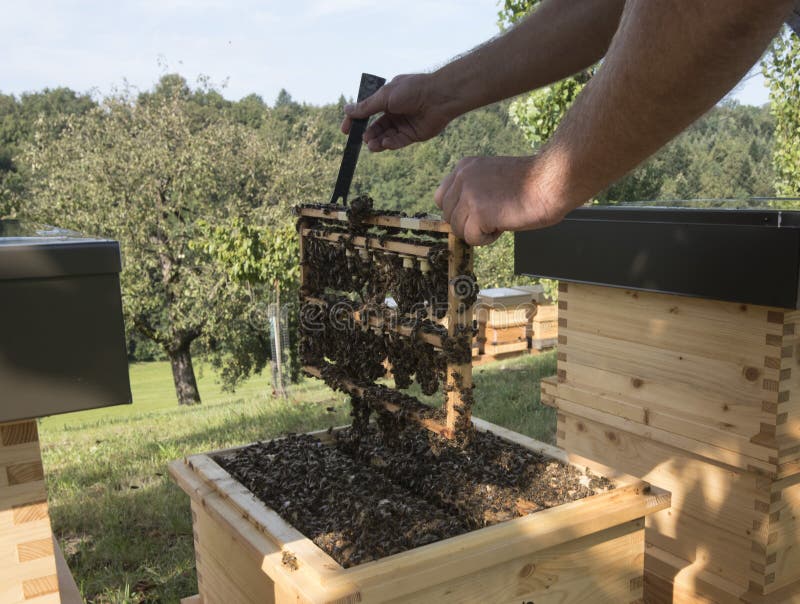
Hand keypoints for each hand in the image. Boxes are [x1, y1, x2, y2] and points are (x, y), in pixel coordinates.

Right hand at [341, 74, 455, 151]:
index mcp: (387, 99)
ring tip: (371, 144)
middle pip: (375, 127)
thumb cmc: (412, 91)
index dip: (355, 121)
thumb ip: (366, 107)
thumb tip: (347, 110)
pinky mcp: (413, 134)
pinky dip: (390, 143)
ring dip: (377, 141)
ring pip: (385, 136)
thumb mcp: (384, 97)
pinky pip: (398, 142)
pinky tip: (386, 143)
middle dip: (367, 134)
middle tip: (362, 139)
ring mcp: (403, 124)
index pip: (366, 111)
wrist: (438, 97)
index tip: (345, 130)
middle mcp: (394, 112)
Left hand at [434, 156, 565, 245]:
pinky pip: (471, 238)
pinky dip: (486, 239)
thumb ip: (472, 190)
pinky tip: (503, 225)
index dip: (459, 211)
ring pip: (458, 229)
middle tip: (494, 216)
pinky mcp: (478, 212)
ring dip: (478, 232)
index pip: (442, 198)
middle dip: (468, 223)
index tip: (479, 212)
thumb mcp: (491, 178)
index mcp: (464, 167)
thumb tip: (458, 217)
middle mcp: (462, 178)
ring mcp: (469, 195)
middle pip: (449, 216)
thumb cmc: (530, 183)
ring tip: (501, 219)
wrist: (551, 182)